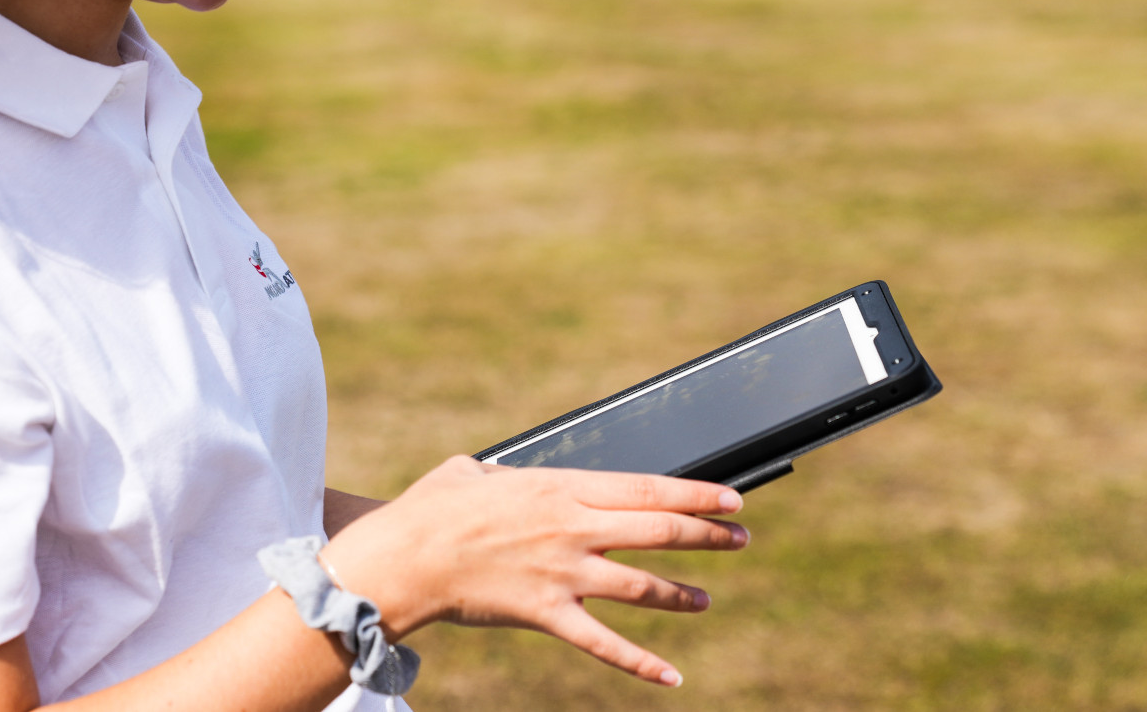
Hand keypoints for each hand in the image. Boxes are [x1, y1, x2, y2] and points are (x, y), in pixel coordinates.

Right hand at [319, 456, 746, 686]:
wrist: (406, 557)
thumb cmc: (432, 508)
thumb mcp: (473, 470)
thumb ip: (503, 473)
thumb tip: (499, 475)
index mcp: (562, 487)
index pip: (648, 488)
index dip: (696, 494)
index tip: (730, 497)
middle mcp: (573, 528)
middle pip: (658, 531)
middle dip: (707, 535)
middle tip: (740, 537)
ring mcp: (564, 574)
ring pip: (642, 586)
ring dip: (682, 594)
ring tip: (706, 599)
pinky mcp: (547, 614)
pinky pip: (604, 643)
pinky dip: (641, 662)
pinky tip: (671, 677)